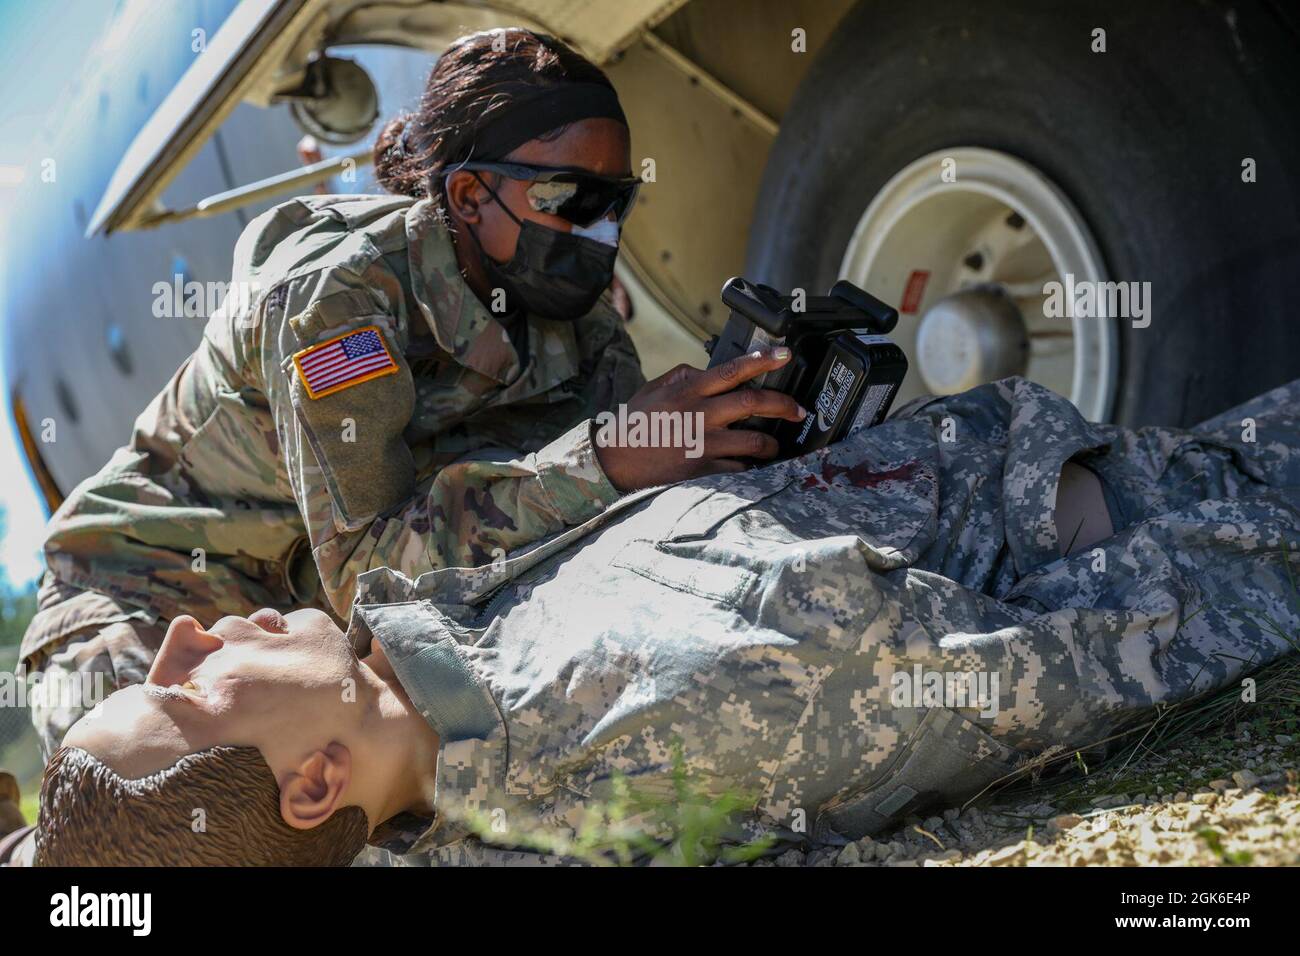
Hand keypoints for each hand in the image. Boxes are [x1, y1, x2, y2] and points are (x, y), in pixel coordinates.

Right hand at [593, 347, 807, 491]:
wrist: (614, 459)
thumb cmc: (635, 423)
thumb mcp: (655, 388)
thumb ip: (685, 375)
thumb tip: (711, 370)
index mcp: (689, 390)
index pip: (734, 370)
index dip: (763, 360)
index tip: (785, 354)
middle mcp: (700, 414)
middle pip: (754, 403)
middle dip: (784, 405)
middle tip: (798, 410)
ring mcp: (704, 443)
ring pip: (754, 440)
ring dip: (771, 443)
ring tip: (774, 445)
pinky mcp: (703, 469)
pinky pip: (738, 468)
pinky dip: (748, 466)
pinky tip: (750, 466)